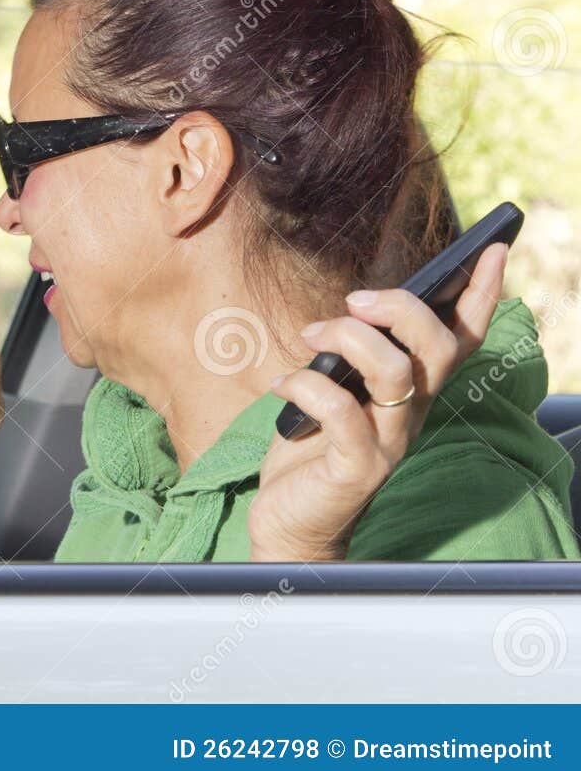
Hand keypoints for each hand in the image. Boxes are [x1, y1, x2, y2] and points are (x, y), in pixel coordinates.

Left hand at [249, 244, 509, 561]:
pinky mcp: (356, 468)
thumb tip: (357, 307)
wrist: (291, 521)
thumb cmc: (312, 448)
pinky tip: (283, 385)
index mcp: (412, 392)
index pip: (460, 339)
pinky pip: (343, 414)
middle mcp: (411, 415)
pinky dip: (307, 387)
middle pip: (435, 348)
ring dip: (348, 338)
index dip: (479, 295)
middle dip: (399, 308)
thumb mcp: (336, 390)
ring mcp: (388, 444)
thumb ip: (353, 355)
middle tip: (354, 300)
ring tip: (310, 338)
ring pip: (396, 373)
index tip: (488, 249)